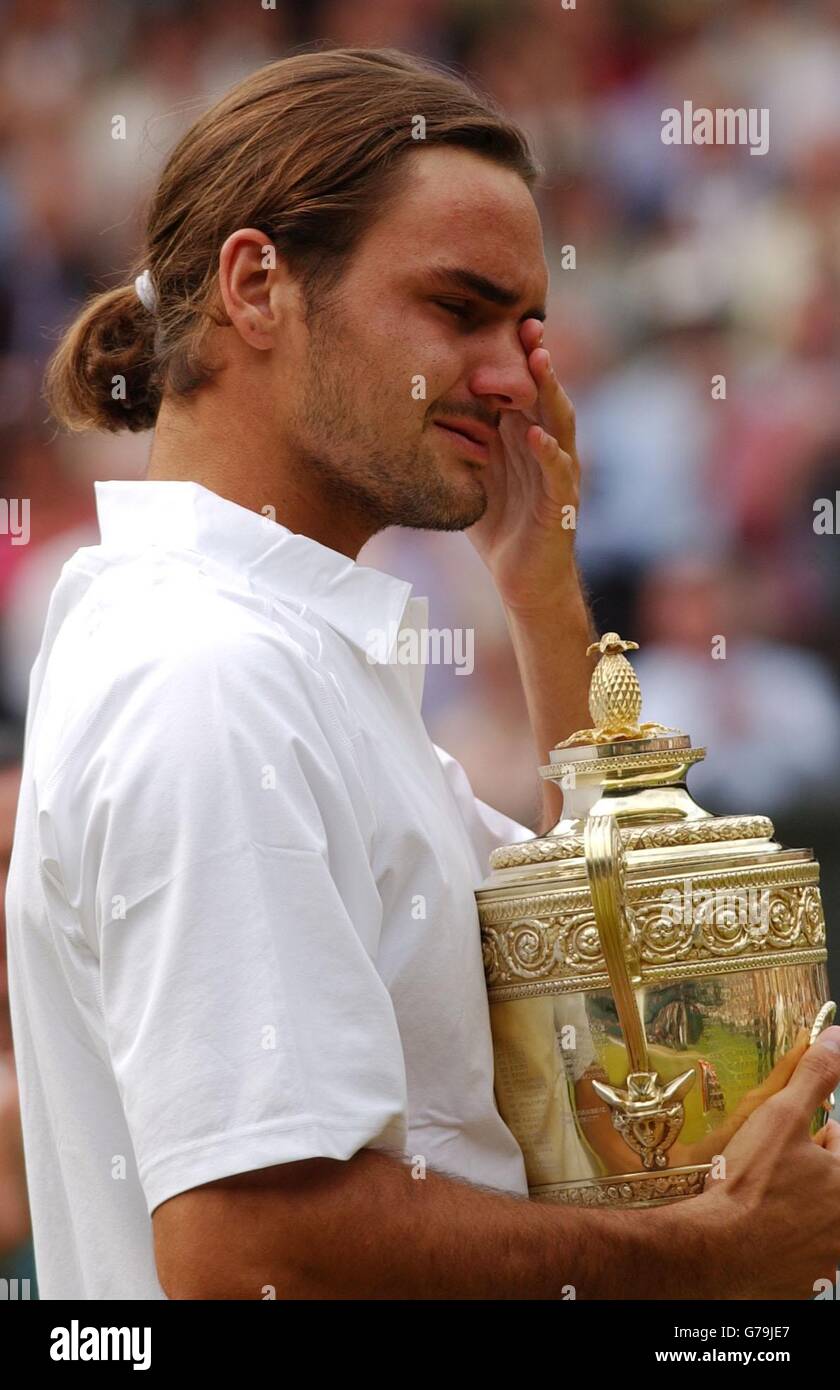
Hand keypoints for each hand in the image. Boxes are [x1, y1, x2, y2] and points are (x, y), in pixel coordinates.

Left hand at [465, 318, 580, 610]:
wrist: (524, 580)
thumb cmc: (499, 526)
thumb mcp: (471, 474)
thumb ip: (455, 442)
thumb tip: (414, 412)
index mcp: (523, 436)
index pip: (521, 388)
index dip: (514, 357)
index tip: (501, 321)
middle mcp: (546, 446)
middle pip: (545, 394)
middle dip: (538, 359)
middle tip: (528, 324)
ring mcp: (559, 472)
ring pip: (561, 423)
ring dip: (551, 392)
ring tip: (540, 363)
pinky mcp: (562, 503)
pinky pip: (559, 472)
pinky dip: (549, 452)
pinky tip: (536, 435)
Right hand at [690, 1026, 839, 1298]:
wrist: (714, 1249)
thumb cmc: (748, 1185)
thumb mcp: (781, 1116)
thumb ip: (815, 1076)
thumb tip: (835, 1039)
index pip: (837, 1142)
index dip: (812, 1137)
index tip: (787, 1143)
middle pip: (829, 1181)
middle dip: (805, 1170)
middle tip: (768, 1168)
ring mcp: (828, 1258)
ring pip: (815, 1216)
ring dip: (794, 1203)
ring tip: (757, 1197)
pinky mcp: (807, 1281)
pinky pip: (800, 1250)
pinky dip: (782, 1237)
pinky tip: (755, 1227)